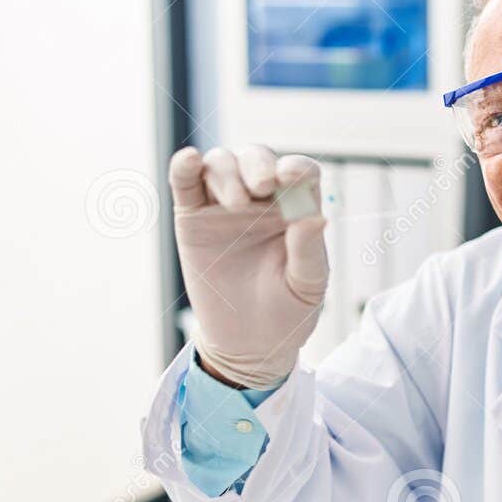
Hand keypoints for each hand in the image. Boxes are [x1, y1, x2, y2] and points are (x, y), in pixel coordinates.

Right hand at [167, 144, 328, 388]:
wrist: (248, 343)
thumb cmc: (287, 312)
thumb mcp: (307, 286)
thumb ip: (309, 251)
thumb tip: (316, 216)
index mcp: (296, 209)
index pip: (299, 172)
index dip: (296, 168)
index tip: (291, 180)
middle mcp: (261, 200)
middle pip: (257, 158)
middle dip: (259, 165)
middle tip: (263, 187)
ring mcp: (224, 205)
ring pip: (222, 163)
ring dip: (228, 173)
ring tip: (236, 204)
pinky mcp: (192, 217)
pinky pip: (185, 182)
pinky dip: (184, 166)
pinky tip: (189, 160)